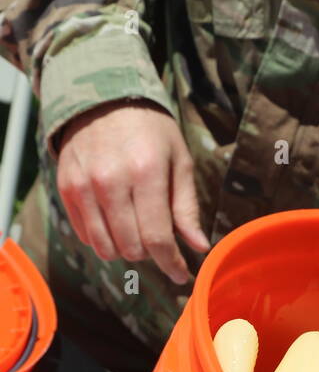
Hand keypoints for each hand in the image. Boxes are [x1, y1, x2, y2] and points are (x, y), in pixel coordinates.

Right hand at [56, 102, 210, 283]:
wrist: (101, 97)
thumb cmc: (149, 131)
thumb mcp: (179, 161)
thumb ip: (186, 207)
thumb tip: (199, 247)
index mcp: (146, 172)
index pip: (157, 237)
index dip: (171, 263)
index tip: (180, 274)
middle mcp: (110, 181)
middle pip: (131, 248)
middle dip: (149, 253)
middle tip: (156, 238)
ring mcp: (83, 185)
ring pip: (105, 248)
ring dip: (124, 250)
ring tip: (135, 230)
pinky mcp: (66, 188)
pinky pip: (85, 235)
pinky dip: (102, 238)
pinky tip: (114, 221)